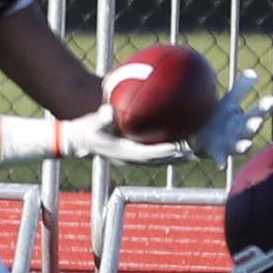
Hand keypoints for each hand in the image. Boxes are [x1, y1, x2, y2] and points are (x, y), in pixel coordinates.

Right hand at [58, 105, 190, 165]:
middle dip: (175, 159)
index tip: (177, 148)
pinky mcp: (130, 154)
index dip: (162, 152)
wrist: (79, 140)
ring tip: (190, 155)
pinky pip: (150, 153)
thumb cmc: (87, 130)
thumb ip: (102, 118)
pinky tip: (173, 143)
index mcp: (124, 151)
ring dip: (172, 158)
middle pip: (157, 161)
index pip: (147, 154)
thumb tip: (108, 111)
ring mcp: (131, 158)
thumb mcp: (93, 123)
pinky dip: (163, 151)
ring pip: (156, 160)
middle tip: (193, 156)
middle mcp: (130, 157)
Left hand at [191, 70, 272, 166]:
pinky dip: (221, 160)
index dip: (264, 107)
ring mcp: (228, 144)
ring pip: (238, 146)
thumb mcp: (229, 103)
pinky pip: (219, 157)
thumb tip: (254, 72)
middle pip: (250, 130)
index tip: (271, 99)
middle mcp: (239, 133)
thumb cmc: (218, 119)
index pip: (258, 112)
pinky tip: (221, 164)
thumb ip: (241, 89)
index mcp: (243, 120)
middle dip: (254, 126)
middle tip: (257, 121)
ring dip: (243, 146)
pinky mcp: (215, 152)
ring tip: (246, 145)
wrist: (200, 137)